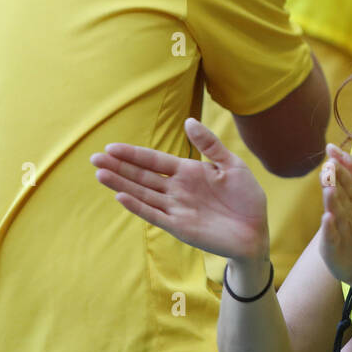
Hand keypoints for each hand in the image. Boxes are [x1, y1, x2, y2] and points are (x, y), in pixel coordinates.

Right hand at [91, 117, 268, 262]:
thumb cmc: (246, 197)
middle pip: (142, 176)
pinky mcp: (179, 226)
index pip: (154, 160)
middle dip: (119, 167)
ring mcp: (176, 208)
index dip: (133, 154)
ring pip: (142, 194)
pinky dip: (138, 206)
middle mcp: (177, 189)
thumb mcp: (231, 165)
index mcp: (188, 172)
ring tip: (100, 174)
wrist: (256, 230)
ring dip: (121, 184)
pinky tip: (121, 196)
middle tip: (94, 158)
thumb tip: (188, 121)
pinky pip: (154, 214)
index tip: (110, 147)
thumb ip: (209, 145)